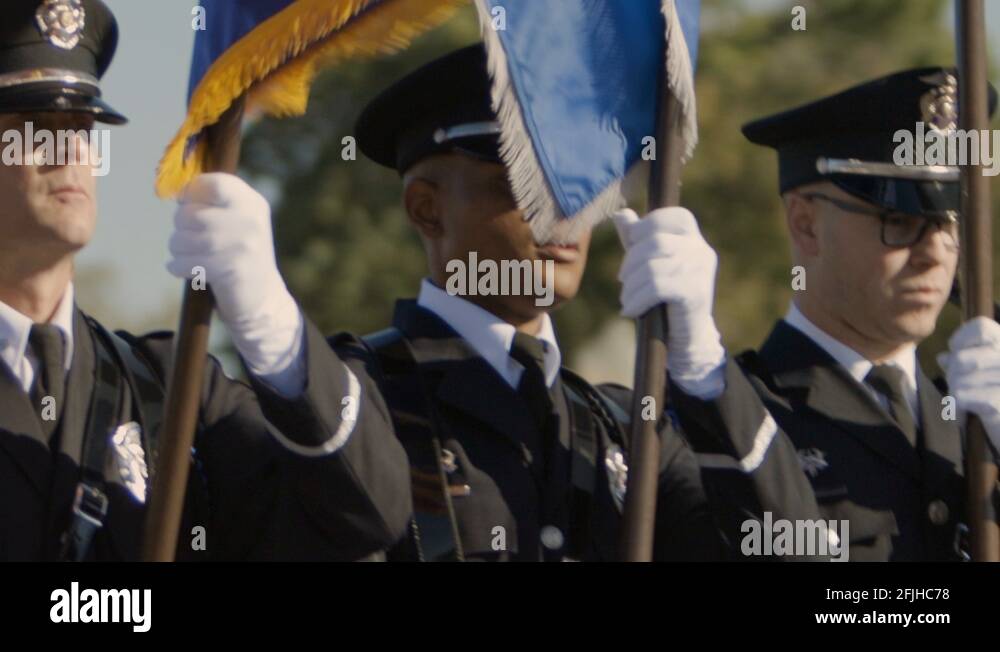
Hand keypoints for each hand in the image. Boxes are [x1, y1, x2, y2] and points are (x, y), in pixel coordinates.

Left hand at [167, 173, 303, 388]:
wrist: (264, 300)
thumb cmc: (240, 258)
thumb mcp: (238, 224)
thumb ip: (214, 205)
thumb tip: (178, 192)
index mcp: (252, 203)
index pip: (213, 183)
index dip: (192, 193)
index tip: (190, 206)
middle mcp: (250, 219)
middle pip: (189, 213)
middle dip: (180, 229)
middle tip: (191, 242)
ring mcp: (241, 244)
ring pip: (182, 238)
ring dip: (178, 250)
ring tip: (190, 258)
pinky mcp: (230, 268)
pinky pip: (185, 261)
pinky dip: (179, 267)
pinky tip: (188, 271)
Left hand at [612, 207, 724, 397]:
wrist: (687, 337)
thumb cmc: (665, 296)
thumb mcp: (650, 262)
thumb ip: (637, 238)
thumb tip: (621, 213)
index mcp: (692, 236)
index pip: (666, 217)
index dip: (641, 230)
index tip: (631, 250)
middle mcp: (701, 249)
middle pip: (655, 242)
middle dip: (631, 262)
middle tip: (623, 281)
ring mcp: (700, 271)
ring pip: (652, 267)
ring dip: (631, 286)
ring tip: (626, 299)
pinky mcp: (695, 293)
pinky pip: (657, 288)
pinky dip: (637, 300)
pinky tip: (630, 310)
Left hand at [937, 316, 999, 451]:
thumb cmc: (997, 402)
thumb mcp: (983, 376)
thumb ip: (965, 362)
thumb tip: (943, 357)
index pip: (981, 327)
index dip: (961, 339)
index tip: (957, 353)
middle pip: (962, 357)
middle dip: (953, 374)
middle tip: (960, 390)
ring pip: (957, 378)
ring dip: (955, 393)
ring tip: (965, 404)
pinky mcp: (998, 401)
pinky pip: (961, 396)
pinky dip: (956, 408)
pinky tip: (964, 416)